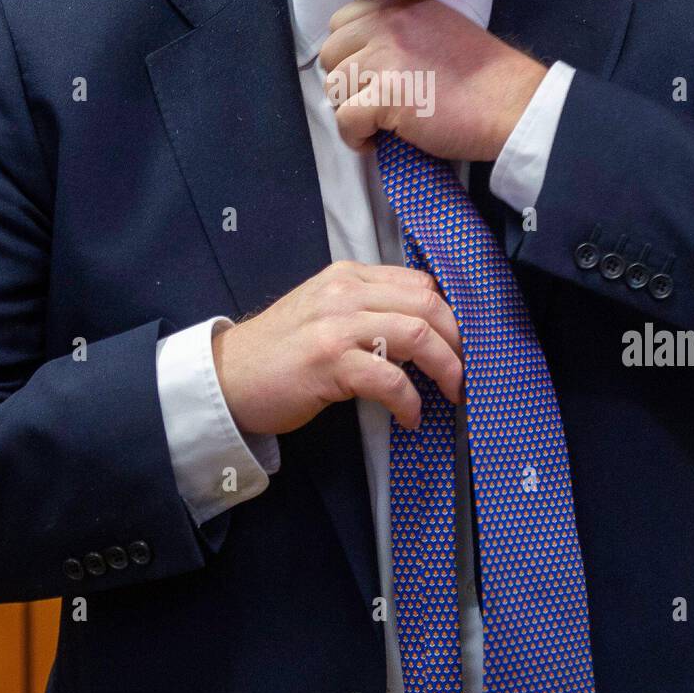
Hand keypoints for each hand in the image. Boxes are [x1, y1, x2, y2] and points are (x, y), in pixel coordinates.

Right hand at [212, 260, 464, 433]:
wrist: (227, 377)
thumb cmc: (280, 352)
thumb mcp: (325, 312)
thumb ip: (368, 309)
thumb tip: (424, 329)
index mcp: (348, 276)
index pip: (419, 284)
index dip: (450, 315)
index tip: (461, 345)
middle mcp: (345, 292)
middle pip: (427, 306)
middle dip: (458, 342)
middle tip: (465, 373)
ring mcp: (336, 325)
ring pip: (417, 335)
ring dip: (445, 368)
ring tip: (452, 393)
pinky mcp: (329, 361)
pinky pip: (390, 378)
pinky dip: (410, 400)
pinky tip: (411, 416)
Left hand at [317, 0, 547, 161]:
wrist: (512, 102)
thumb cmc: (483, 75)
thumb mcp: (439, 26)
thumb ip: (401, 28)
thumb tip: (361, 54)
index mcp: (400, 5)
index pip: (342, 21)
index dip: (348, 53)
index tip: (365, 75)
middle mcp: (388, 24)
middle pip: (331, 54)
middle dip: (345, 83)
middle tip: (370, 103)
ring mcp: (385, 58)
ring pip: (334, 88)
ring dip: (350, 111)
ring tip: (377, 124)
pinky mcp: (386, 95)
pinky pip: (344, 120)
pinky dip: (355, 138)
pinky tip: (375, 142)